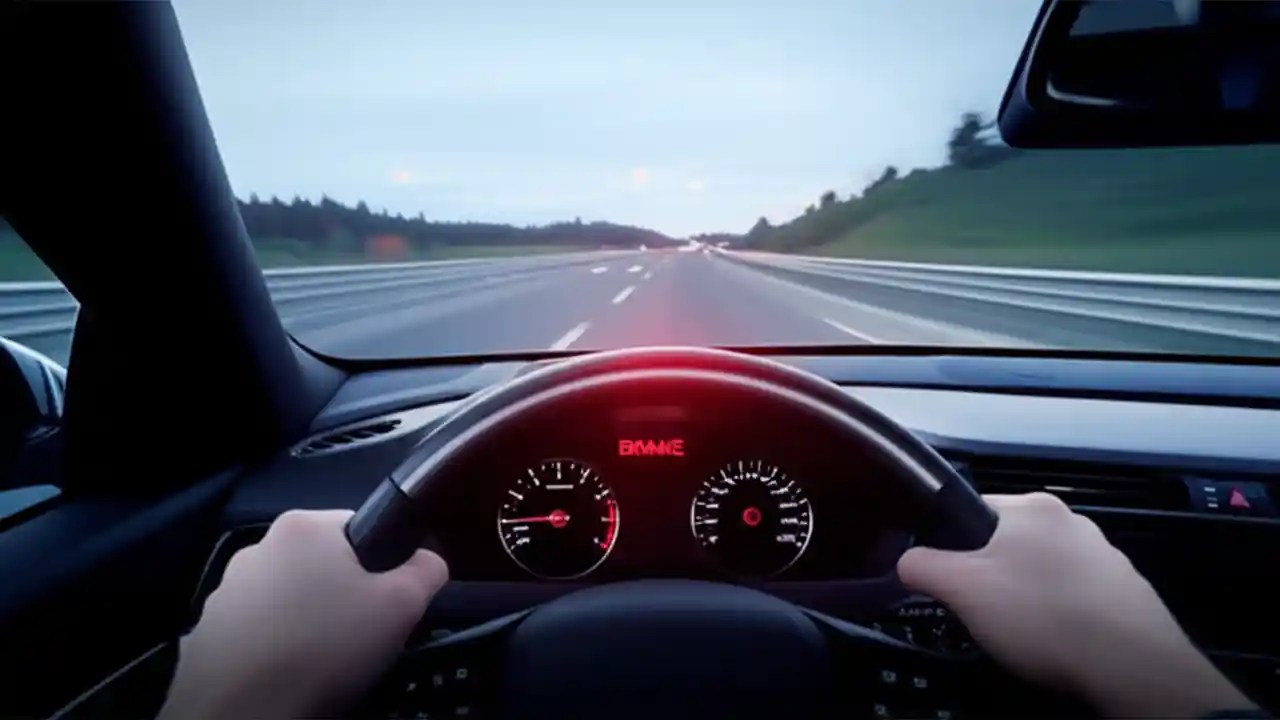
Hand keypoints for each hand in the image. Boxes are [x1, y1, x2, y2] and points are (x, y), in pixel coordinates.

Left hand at [159, 509, 447, 719]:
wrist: (245, 711)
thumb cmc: (326, 647)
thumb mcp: (403, 605)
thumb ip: (426, 569)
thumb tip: (427, 560)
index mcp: (303, 527)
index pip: (357, 530)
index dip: (379, 567)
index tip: (381, 606)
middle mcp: (256, 547)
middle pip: (320, 565)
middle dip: (339, 595)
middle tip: (357, 636)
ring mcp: (224, 591)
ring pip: (285, 598)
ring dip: (303, 620)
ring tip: (319, 660)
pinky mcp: (205, 631)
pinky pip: (255, 631)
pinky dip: (272, 646)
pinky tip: (285, 673)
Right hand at [898, 493, 1251, 717]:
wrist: (1131, 665)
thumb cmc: (1040, 615)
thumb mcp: (962, 590)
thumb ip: (923, 567)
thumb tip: (906, 561)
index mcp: (1032, 506)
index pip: (974, 510)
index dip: (954, 546)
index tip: (953, 581)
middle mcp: (1073, 519)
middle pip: (1010, 543)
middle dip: (994, 574)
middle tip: (984, 610)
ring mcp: (1107, 555)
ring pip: (1045, 571)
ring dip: (1031, 595)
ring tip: (1024, 632)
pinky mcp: (1129, 590)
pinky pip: (1079, 596)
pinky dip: (1065, 614)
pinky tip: (1060, 641)